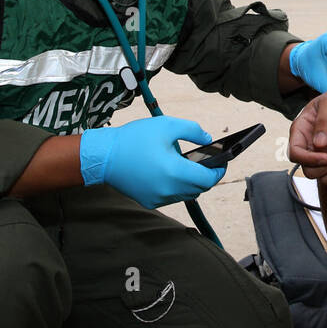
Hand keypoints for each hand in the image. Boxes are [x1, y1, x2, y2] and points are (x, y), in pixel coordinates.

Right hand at [80, 115, 223, 207]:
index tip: (223, 163)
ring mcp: (158, 199)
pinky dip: (176, 187)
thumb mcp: (167, 125)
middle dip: (207, 177)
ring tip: (188, 166)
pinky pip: (171, 197)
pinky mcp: (149, 202)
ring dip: (192, 183)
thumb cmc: (134, 138)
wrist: (103, 156)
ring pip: (186, 194)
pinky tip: (170, 173)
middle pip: (199, 189)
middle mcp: (168, 190)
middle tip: (207, 163)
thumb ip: (193, 131)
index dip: (219, 171)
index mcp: (175, 172)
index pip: (208, 179)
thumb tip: (209, 139)